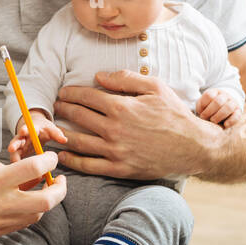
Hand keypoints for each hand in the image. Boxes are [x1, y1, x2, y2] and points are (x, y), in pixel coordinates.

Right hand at [0, 151, 66, 237]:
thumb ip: (9, 168)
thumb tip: (32, 174)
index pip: (35, 169)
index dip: (49, 161)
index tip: (51, 158)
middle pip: (46, 202)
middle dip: (60, 190)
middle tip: (60, 180)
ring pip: (36, 215)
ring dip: (43, 202)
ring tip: (39, 190)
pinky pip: (20, 223)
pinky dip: (27, 212)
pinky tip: (23, 202)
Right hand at [6, 112, 67, 162]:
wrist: (37, 129)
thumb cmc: (44, 129)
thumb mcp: (51, 130)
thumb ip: (57, 134)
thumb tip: (64, 140)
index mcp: (31, 130)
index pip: (27, 129)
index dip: (24, 130)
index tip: (23, 131)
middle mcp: (23, 138)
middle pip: (16, 141)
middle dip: (14, 144)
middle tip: (11, 149)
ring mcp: (20, 146)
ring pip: (14, 152)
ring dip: (14, 158)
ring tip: (14, 166)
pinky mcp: (19, 154)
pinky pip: (17, 160)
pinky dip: (18, 167)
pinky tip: (20, 175)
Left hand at [52, 70, 221, 179]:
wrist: (193, 146)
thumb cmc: (175, 114)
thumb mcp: (155, 88)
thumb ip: (125, 79)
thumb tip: (99, 76)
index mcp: (121, 107)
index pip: (86, 97)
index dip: (70, 93)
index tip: (63, 92)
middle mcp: (114, 129)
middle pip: (78, 117)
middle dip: (62, 110)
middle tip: (54, 107)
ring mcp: (115, 151)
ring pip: (78, 141)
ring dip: (60, 134)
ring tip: (52, 129)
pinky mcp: (119, 168)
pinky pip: (89, 166)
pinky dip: (72, 161)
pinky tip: (63, 156)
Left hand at [196, 88, 243, 127]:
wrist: (223, 108)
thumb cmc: (209, 108)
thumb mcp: (203, 105)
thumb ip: (200, 107)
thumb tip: (200, 113)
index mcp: (214, 92)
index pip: (209, 95)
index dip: (203, 105)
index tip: (200, 111)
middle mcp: (225, 96)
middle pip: (218, 101)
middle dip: (209, 111)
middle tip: (204, 117)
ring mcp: (233, 103)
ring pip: (228, 107)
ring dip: (219, 116)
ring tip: (213, 121)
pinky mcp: (238, 111)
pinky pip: (237, 116)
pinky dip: (231, 121)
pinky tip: (225, 125)